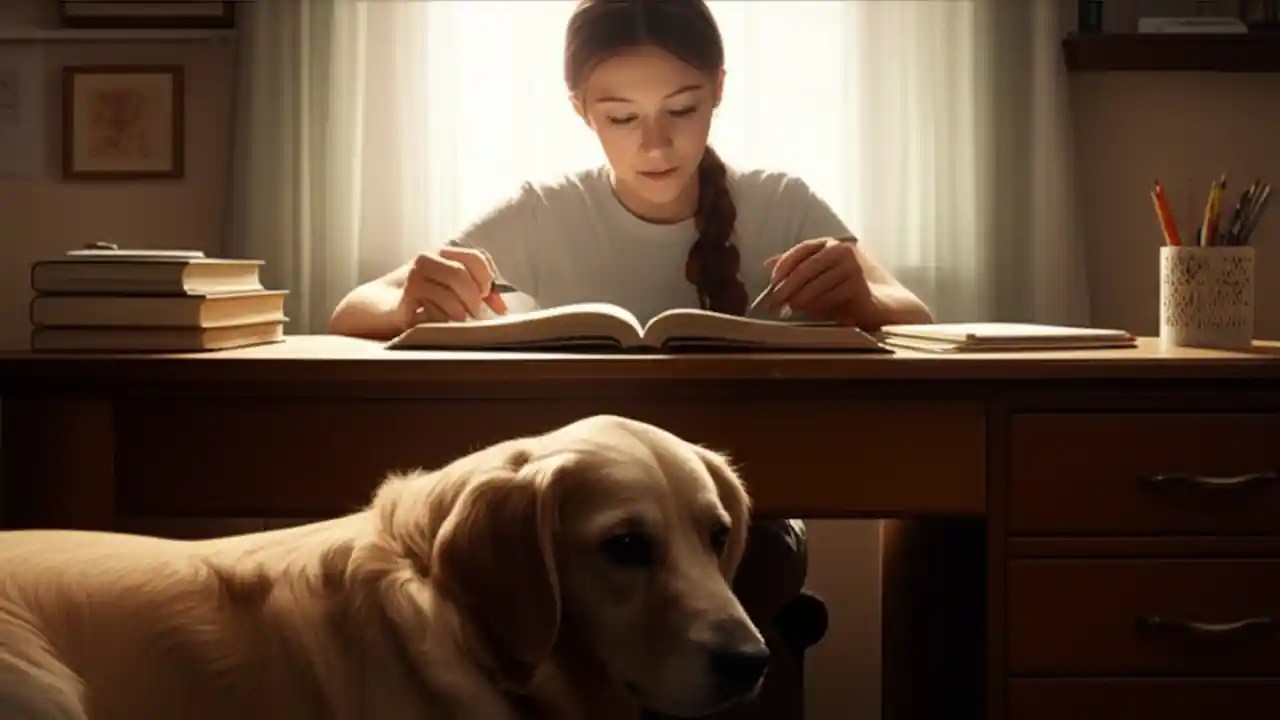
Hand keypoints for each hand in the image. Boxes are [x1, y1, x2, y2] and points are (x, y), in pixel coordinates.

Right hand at [398, 246, 507, 324]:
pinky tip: (444, 320)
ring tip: (463, 318)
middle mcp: (429, 258)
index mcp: (443, 253)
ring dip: (464, 307)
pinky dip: (447, 315)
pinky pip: (438, 302)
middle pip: (463, 272)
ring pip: (453, 284)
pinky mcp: (409, 291)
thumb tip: (501, 307)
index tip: (488, 295)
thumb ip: (475, 293)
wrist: (382, 307)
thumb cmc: (421, 299)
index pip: (476, 257)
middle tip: (477, 311)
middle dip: (476, 295)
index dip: (488, 277)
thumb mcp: (449, 291)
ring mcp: (417, 273)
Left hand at [764, 237, 880, 326]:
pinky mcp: (857, 285)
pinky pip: (829, 296)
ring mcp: (852, 266)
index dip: (784, 264)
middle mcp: (842, 250)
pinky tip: (809, 312)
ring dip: (799, 299)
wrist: (882, 300)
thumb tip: (766, 264)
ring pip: (816, 284)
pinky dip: (816, 306)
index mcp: (831, 244)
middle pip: (807, 268)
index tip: (772, 281)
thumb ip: (796, 267)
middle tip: (773, 301)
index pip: (802, 249)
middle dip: (787, 286)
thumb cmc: (846, 286)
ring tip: (789, 309)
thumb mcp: (819, 274)